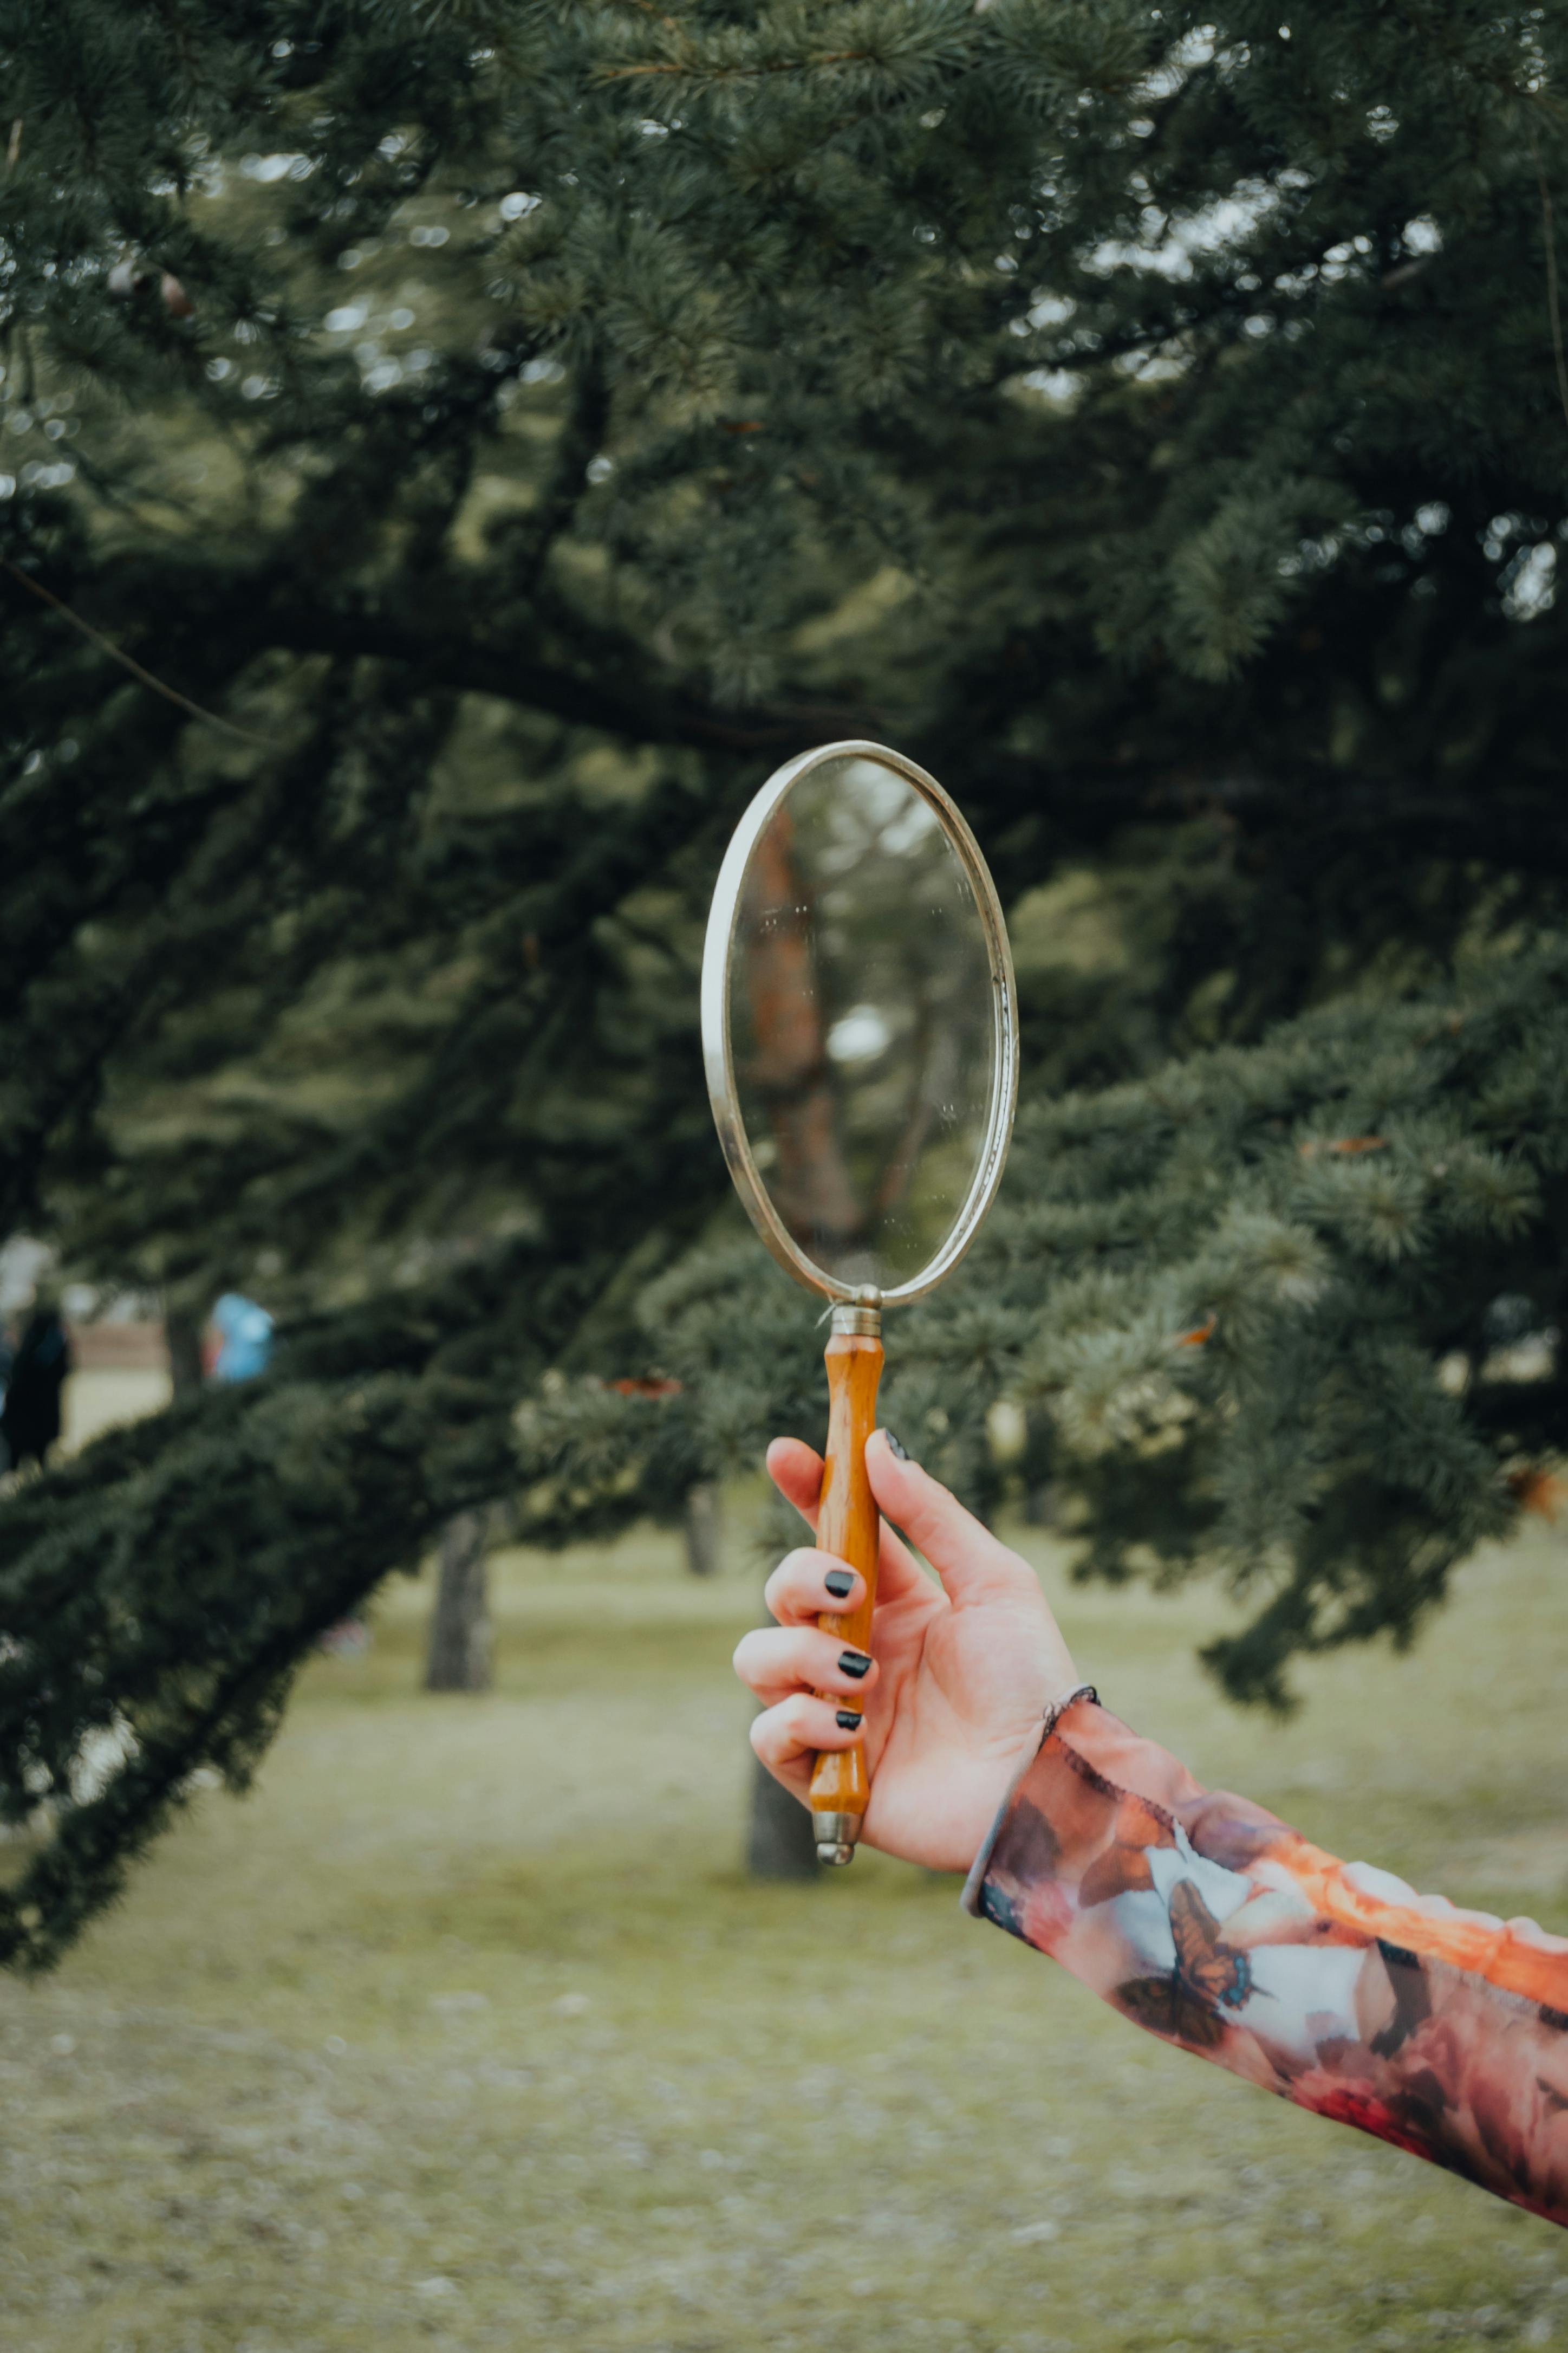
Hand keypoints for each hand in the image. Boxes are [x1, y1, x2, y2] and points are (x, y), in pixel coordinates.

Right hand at [733, 1428, 1078, 1873]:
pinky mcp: (824, 1774)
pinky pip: (767, 1734)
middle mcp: (856, 1652)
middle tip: (852, 1593)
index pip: (832, 1537)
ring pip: (757, 1658)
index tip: (785, 1452)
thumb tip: (877, 1445)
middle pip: (781, 1592)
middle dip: (800, 1579)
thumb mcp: (994, 1582)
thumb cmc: (1030, 1683)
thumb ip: (931, 1514)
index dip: (804, 1492)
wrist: (1040, 1780)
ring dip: (800, 1653)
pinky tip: (854, 1728)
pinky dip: (802, 1721)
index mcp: (896, 1604)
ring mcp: (835, 1712)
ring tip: (863, 1675)